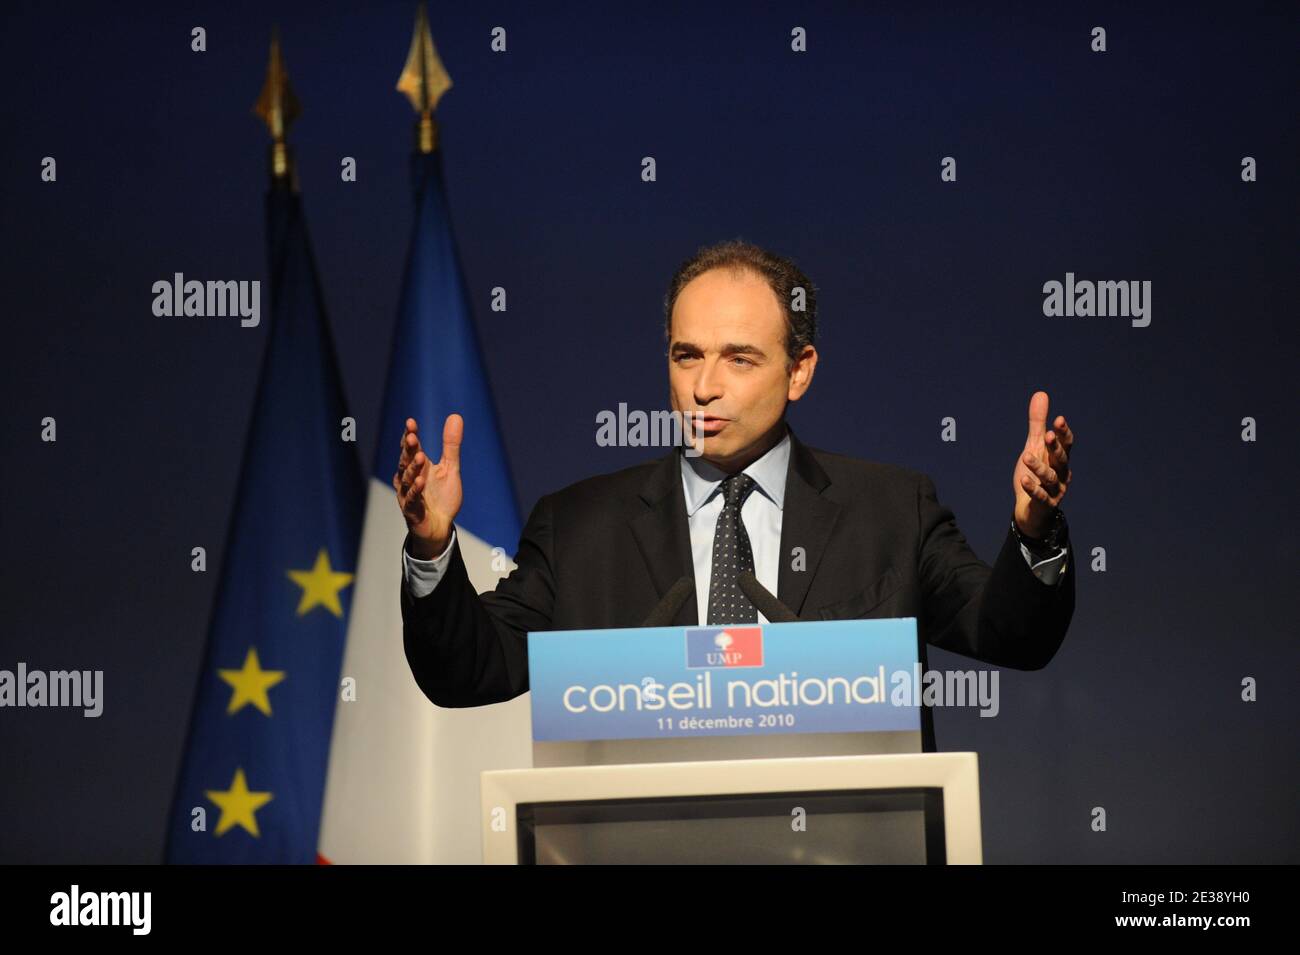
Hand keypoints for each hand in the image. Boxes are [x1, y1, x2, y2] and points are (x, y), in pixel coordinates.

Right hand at [393, 415, 462, 557]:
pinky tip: (421, 480)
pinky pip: (413, 500)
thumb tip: (456, 415)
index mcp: (418, 467)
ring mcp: (409, 495)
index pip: (411, 448)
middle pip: (406, 461)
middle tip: (413, 436)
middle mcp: (409, 479)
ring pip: (407, 480)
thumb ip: (451, 445)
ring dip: (413, 468)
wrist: (440, 527)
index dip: (410, 436)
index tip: (411, 422)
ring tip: (420, 456)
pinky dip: (416, 490)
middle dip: (409, 449)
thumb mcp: (450, 468)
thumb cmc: (442, 497)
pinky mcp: (412, 511)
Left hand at [1013, 391, 1072, 537]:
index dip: (1064, 433)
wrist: (1029, 507)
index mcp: (1059, 458)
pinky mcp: (1045, 504)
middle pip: (1061, 459)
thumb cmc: (1035, 473)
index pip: (1066, 444)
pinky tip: (1024, 480)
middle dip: (1055, 448)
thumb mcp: (1034, 446)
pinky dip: (1033, 488)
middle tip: (1048, 435)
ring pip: (1050, 477)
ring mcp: (1054, 490)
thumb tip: (1041, 393)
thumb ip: (1038, 423)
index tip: (1058, 419)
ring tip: (1026, 456)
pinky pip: (1040, 496)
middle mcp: (1061, 473)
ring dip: (1039, 467)